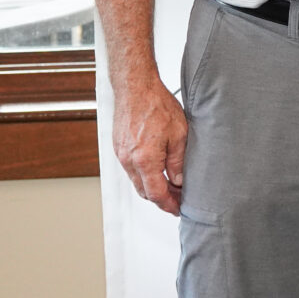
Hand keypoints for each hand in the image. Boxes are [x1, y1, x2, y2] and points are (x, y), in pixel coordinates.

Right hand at [112, 74, 188, 213]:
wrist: (136, 88)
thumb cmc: (157, 106)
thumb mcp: (180, 135)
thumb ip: (178, 162)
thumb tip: (179, 181)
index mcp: (145, 160)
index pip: (156, 194)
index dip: (169, 205)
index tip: (178, 209)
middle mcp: (129, 160)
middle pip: (144, 191)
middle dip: (162, 198)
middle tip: (178, 198)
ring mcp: (121, 154)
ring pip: (137, 181)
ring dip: (152, 186)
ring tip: (171, 184)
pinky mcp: (119, 147)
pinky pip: (131, 169)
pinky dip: (144, 174)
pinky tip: (157, 169)